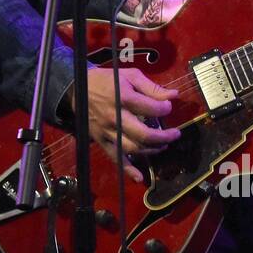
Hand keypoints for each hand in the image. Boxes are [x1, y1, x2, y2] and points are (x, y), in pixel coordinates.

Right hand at [69, 68, 180, 183]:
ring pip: (133, 148)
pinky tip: (140, 178)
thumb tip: (174, 96)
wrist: (77, 88)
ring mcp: (108, 132)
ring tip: (163, 145)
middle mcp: (116, 118)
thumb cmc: (106, 80)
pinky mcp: (101, 140)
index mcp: (124, 98)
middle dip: (164, 136)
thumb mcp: (130, 75)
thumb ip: (152, 87)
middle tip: (175, 133)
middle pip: (144, 135)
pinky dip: (128, 169)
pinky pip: (115, 158)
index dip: (165, 109)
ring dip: (152, 149)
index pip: (152, 109)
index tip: (168, 107)